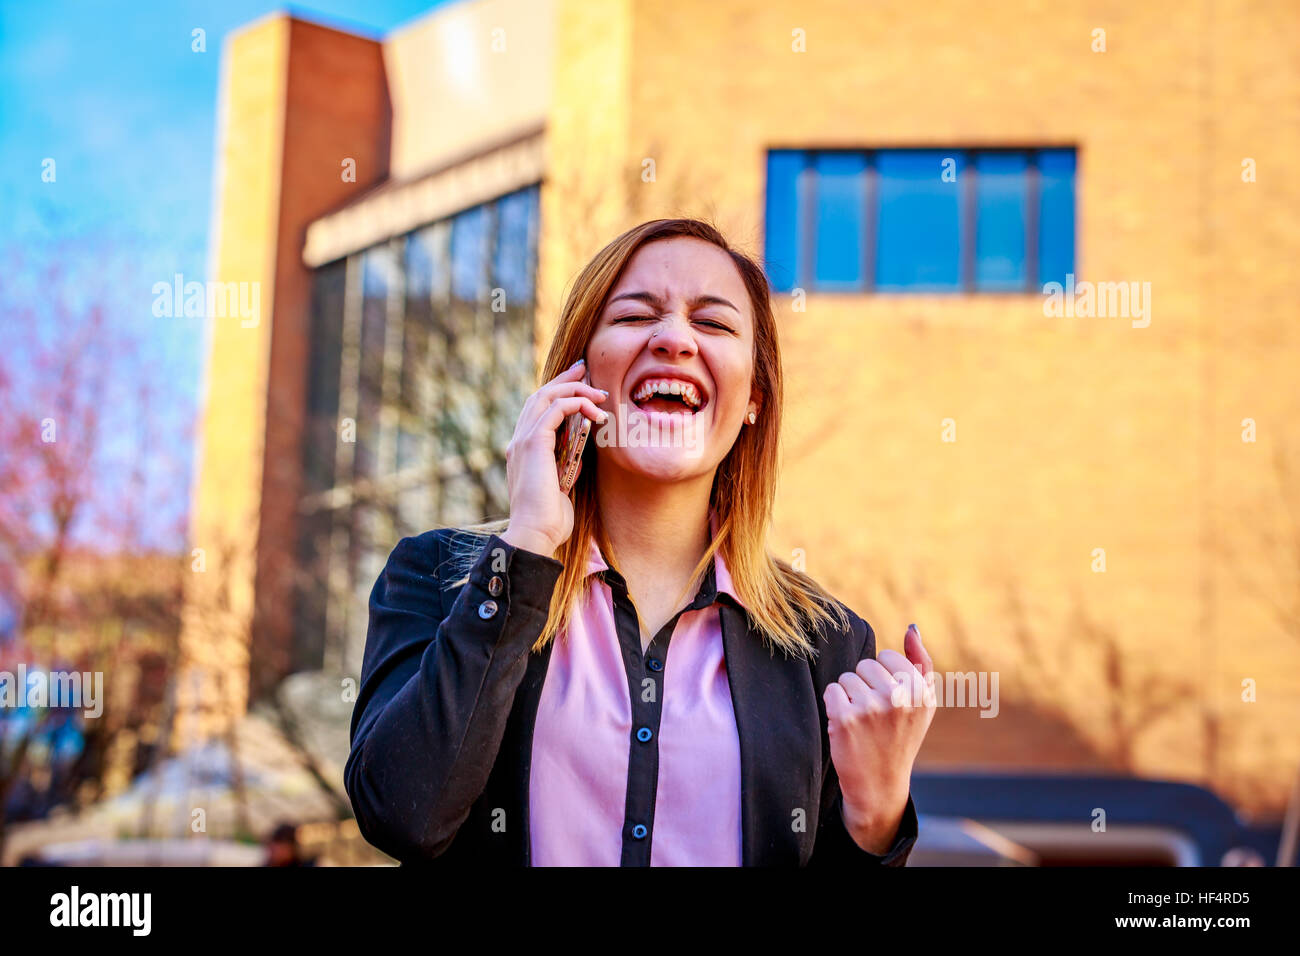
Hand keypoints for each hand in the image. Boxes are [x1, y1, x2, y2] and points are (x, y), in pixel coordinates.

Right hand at [500, 358, 607, 556]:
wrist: (535, 534)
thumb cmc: (550, 520)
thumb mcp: (561, 487)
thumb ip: (566, 468)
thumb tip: (579, 455)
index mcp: (522, 451)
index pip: (537, 411)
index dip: (557, 393)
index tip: (579, 383)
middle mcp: (518, 441)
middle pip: (540, 396)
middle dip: (565, 379)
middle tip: (586, 369)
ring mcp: (523, 440)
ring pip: (546, 397)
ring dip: (575, 389)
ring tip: (599, 393)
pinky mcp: (533, 443)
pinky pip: (556, 409)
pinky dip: (576, 404)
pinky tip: (595, 412)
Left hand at [823, 623, 936, 852]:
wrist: (879, 784)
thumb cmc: (901, 737)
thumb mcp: (923, 703)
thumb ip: (921, 662)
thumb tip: (912, 628)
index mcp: (920, 690)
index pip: (887, 656)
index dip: (884, 677)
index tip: (890, 702)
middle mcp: (898, 696)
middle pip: (865, 665)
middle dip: (865, 686)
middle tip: (875, 715)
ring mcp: (871, 707)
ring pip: (847, 678)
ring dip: (849, 697)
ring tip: (862, 722)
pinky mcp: (845, 718)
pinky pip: (831, 690)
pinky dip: (834, 705)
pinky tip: (847, 725)